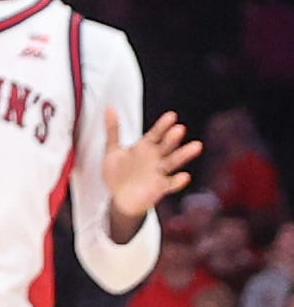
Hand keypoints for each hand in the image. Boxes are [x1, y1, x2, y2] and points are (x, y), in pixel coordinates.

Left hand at [100, 108, 199, 237]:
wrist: (120, 198)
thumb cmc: (119, 173)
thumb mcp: (112, 150)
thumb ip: (113, 130)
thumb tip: (110, 108)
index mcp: (145, 147)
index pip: (156, 134)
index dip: (163, 125)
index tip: (171, 116)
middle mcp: (155, 158)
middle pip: (166, 146)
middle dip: (172, 138)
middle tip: (179, 129)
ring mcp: (159, 172)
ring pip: (173, 162)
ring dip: (183, 155)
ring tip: (196, 146)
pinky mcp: (160, 187)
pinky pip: (170, 184)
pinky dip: (177, 181)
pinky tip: (184, 176)